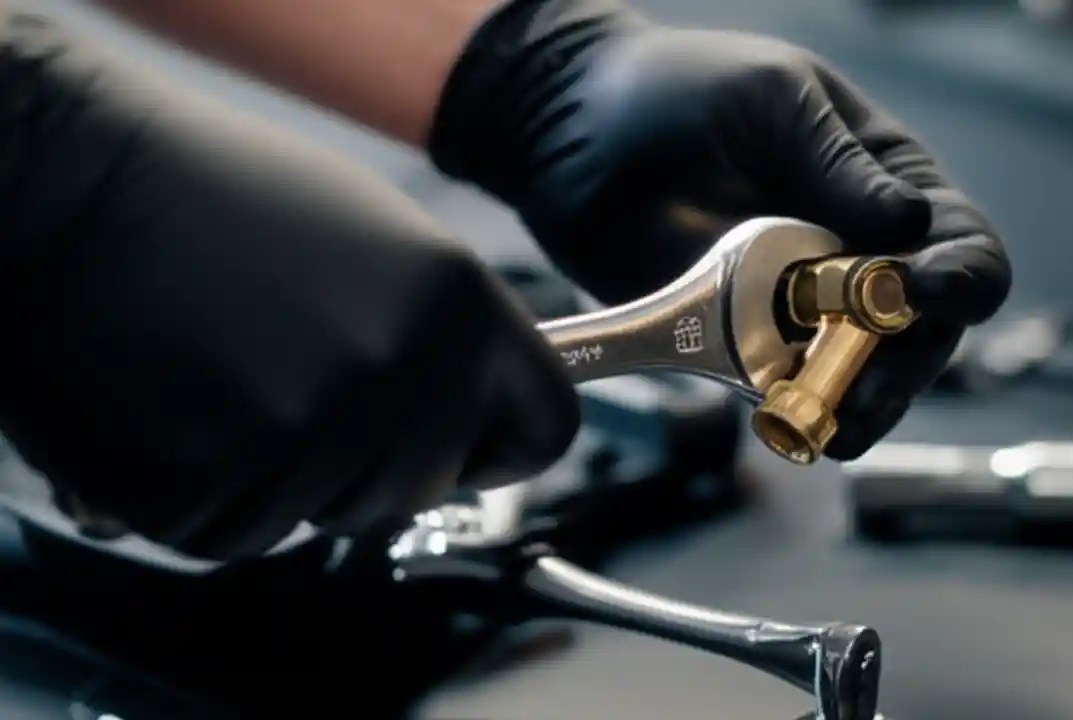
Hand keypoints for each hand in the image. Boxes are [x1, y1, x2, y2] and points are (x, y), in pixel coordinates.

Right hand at [0, 13, 577, 558]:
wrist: (69, 188)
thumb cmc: (218, 197)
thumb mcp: (380, 237)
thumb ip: (447, 333)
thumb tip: (476, 405)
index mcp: (457, 310)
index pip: (544, 428)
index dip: (503, 443)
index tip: (471, 444)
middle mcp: (400, 383)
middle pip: (429, 485)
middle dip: (375, 459)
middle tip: (300, 383)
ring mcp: (307, 442)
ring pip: (329, 515)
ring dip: (283, 472)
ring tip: (226, 375)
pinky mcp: (212, 491)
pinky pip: (240, 533)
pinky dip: (208, 491)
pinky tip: (179, 407)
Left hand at [428, 0, 1010, 458]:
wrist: (570, 130)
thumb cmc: (678, 88)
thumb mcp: (770, 99)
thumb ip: (837, 162)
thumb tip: (912, 222)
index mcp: (887, 183)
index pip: (960, 243)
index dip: (959, 277)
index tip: (920, 291)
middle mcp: (857, 253)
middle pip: (922, 330)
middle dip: (906, 363)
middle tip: (868, 385)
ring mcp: (799, 306)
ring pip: (860, 375)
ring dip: (859, 404)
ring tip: (834, 425)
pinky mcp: (740, 343)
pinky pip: (783, 391)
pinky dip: (793, 411)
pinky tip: (781, 422)